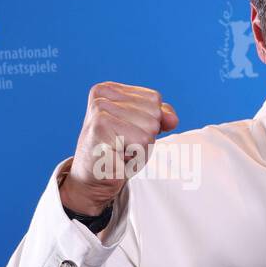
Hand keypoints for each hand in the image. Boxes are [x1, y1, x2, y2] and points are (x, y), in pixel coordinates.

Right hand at [62, 82, 178, 214]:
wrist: (93, 177)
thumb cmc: (118, 149)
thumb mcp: (142, 127)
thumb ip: (161, 116)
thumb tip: (172, 119)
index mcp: (108, 89)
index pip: (154, 99)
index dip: (150, 121)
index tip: (127, 131)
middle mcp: (101, 97)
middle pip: (154, 114)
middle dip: (146, 135)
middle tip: (124, 144)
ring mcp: (98, 114)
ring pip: (150, 130)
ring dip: (141, 147)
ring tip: (121, 150)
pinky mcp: (100, 132)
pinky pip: (141, 144)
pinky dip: (136, 156)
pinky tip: (118, 157)